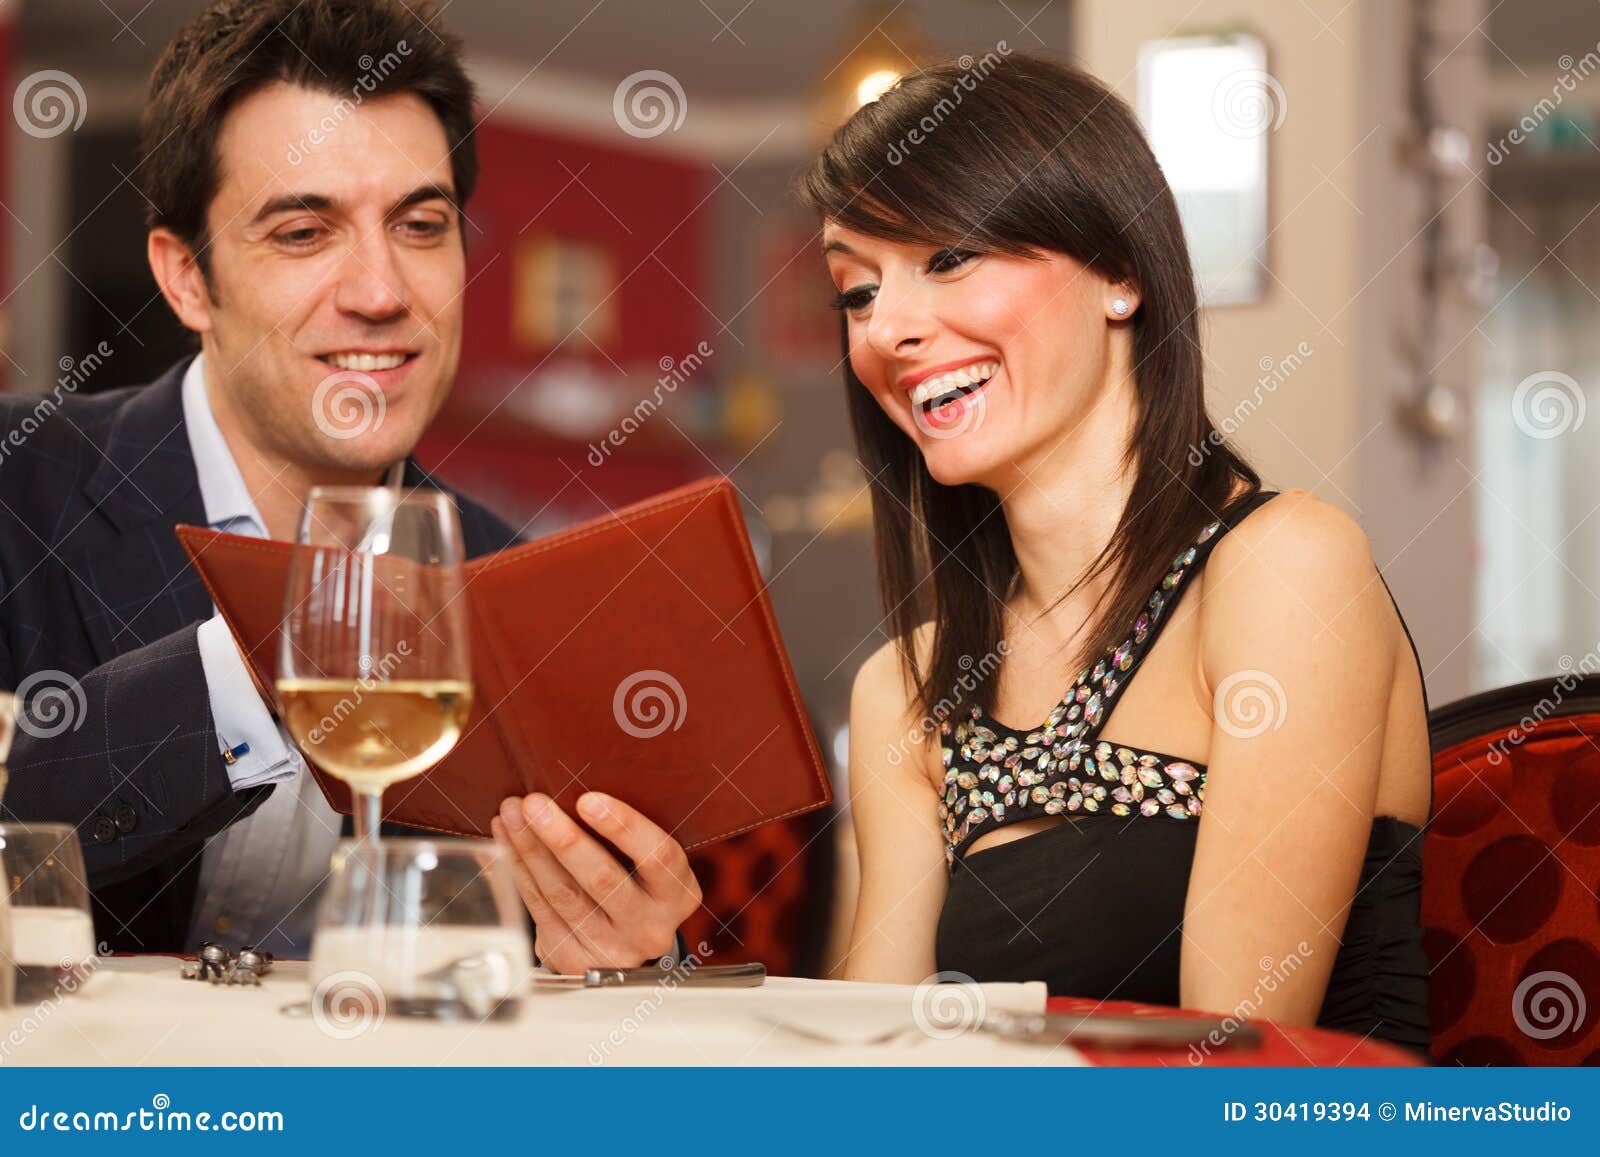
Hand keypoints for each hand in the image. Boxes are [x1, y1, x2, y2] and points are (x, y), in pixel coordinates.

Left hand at [490, 791, 701, 972]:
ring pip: (562, 894)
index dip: (624, 828)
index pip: (658, 857)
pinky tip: (508, 839)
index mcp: (677, 894)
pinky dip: (519, 869)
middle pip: (603, 880)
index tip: (588, 800)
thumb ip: (633, 838)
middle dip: (563, 838)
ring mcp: (610, 948)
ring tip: (512, 812)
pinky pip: (539, 908)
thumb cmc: (638, 884)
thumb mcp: (653, 867)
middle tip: (535, 803)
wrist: (624, 949)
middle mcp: (648, 926)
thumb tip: (578, 784)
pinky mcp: (572, 959)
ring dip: (531, 849)